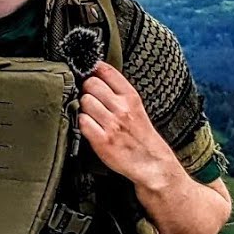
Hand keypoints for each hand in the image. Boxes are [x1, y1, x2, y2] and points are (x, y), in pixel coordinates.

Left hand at [78, 62, 174, 186]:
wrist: (151, 163)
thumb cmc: (141, 135)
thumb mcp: (136, 107)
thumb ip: (118, 92)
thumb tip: (95, 74)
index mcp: (131, 97)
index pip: (106, 71)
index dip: (94, 70)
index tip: (89, 72)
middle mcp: (122, 108)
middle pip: (90, 84)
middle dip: (86, 89)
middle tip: (91, 99)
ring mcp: (112, 124)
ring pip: (84, 101)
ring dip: (84, 107)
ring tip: (92, 115)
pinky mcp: (102, 140)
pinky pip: (82, 122)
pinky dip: (83, 124)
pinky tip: (90, 127)